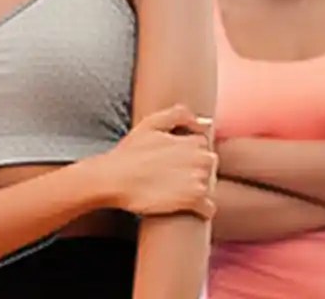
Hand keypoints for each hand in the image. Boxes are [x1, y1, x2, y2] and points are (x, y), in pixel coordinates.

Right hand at [89, 104, 217, 218]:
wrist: (114, 180)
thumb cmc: (129, 153)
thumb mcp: (150, 124)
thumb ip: (179, 115)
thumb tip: (206, 122)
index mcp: (191, 142)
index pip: (203, 145)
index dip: (189, 151)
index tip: (176, 159)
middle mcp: (199, 160)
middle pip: (209, 165)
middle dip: (197, 169)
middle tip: (175, 176)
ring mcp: (197, 181)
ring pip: (210, 186)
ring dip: (198, 188)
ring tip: (176, 190)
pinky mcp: (192, 202)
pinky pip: (209, 208)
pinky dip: (202, 210)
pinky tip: (186, 208)